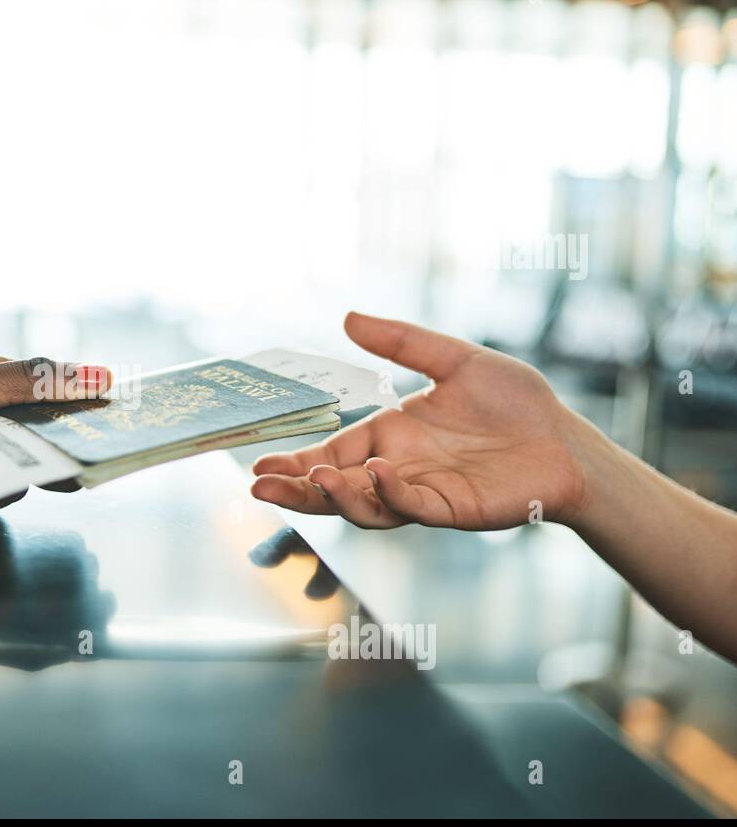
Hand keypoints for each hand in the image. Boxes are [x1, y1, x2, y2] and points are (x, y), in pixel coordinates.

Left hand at [0, 356, 109, 511]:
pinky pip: (3, 494)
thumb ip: (32, 382)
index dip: (89, 399)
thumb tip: (96, 373)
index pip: (57, 390)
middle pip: (52, 433)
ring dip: (29, 467)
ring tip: (29, 466)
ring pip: (32, 467)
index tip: (124, 409)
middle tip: (96, 452)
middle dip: (72, 441)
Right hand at [250, 312, 592, 529]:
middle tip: (261, 487)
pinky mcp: (453, 509)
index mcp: (389, 437)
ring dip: (337, 497)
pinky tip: (379, 471)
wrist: (567, 439)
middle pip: (334, 488)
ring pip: (366, 506)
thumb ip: (402, 343)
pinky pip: (413, 506)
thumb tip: (349, 317)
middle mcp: (397, 469)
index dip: (295, 464)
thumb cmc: (516, 404)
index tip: (259, 466)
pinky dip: (391, 492)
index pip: (330, 455)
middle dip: (297, 490)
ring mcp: (422, 493)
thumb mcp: (455, 360)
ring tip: (316, 479)